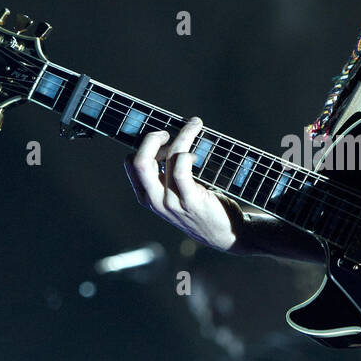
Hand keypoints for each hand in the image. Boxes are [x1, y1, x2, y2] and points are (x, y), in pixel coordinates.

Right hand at [124, 117, 244, 251]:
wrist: (228, 234)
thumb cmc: (203, 207)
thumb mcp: (177, 193)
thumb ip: (167, 174)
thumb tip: (169, 140)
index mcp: (147, 196)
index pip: (132, 163)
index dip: (147, 145)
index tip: (166, 140)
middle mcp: (155, 201)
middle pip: (139, 161)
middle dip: (152, 138)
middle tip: (169, 131)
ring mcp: (171, 203)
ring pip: (164, 158)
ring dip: (182, 135)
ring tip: (194, 125)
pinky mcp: (190, 201)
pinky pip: (181, 169)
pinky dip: (188, 153)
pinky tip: (197, 155)